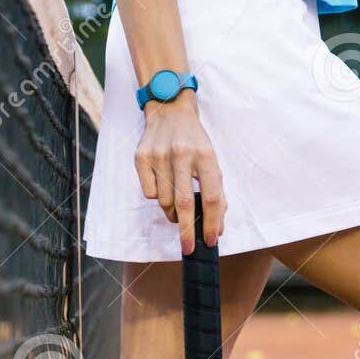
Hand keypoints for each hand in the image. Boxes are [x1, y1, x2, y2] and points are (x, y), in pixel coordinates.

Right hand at [133, 94, 225, 254]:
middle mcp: (181, 154)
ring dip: (172, 211)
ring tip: (176, 204)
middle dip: (187, 230)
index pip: (211, 195)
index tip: (211, 240)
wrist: (170, 110)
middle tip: (188, 248)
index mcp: (205, 155)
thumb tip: (218, 227)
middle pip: (184, 202)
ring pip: (164, 201)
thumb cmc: (194, 141)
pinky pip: (149, 193)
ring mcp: (159, 156)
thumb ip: (215, 191)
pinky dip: (156, 196)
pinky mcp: (141, 158)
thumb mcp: (210, 160)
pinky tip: (161, 183)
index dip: (213, 221)